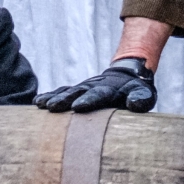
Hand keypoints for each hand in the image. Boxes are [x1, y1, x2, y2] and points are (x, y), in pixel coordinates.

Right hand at [35, 57, 157, 112]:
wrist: (127, 75)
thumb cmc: (137, 92)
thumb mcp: (145, 94)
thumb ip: (141, 99)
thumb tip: (134, 105)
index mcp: (112, 89)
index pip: (100, 94)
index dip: (89, 100)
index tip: (78, 107)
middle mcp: (95, 86)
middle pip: (78, 92)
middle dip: (65, 99)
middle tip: (53, 107)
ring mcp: (84, 87)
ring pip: (67, 91)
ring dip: (55, 98)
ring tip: (42, 105)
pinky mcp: (77, 90)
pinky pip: (62, 92)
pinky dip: (50, 96)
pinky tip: (38, 103)